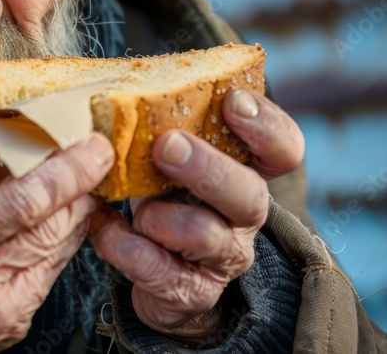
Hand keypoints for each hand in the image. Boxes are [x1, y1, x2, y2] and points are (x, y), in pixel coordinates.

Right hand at [0, 120, 114, 351]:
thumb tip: (2, 116)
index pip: (1, 176)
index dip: (47, 153)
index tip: (74, 127)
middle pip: (34, 208)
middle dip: (74, 174)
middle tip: (96, 149)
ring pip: (52, 239)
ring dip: (74, 205)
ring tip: (78, 181)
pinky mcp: (6, 319)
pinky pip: (52, 269)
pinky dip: (62, 239)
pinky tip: (60, 220)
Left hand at [87, 88, 304, 341]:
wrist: (151, 269)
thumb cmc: (158, 190)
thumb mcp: (166, 154)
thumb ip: (162, 126)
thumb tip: (124, 94)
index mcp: (246, 171)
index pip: (283, 149)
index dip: (266, 126)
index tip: (232, 101)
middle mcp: (244, 214)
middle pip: (251, 194)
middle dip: (207, 168)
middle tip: (167, 146)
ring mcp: (223, 256)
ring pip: (205, 235)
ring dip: (159, 217)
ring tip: (133, 208)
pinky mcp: (192, 291)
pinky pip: (162, 272)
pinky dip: (126, 248)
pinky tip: (103, 229)